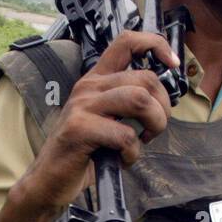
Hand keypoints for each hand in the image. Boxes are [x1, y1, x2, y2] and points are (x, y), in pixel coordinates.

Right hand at [18, 30, 176, 213]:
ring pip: (139, 99)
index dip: (155, 45)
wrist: (48, 179)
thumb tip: (163, 100)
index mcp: (96, 79)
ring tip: (144, 140)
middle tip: (154, 129)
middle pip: (145, 77)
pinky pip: (125, 135)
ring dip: (154, 124)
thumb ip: (128, 103)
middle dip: (163, 107)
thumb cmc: (83, 153)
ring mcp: (82, 106)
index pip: (126, 42)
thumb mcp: (107, 119)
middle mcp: (89, 86)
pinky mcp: (79, 129)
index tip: (173, 64)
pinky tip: (123, 159)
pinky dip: (133, 152)